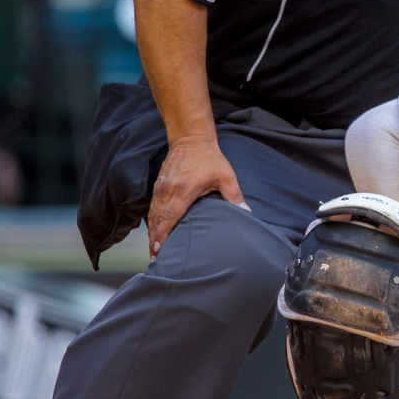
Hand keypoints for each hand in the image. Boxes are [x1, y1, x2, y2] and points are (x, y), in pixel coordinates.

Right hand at [146, 135, 247, 256]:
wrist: (191, 139)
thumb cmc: (210, 159)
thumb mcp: (226, 176)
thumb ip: (234, 196)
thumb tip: (247, 214)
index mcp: (184, 190)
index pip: (171, 216)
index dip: (164, 234)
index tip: (160, 250)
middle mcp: (169, 190)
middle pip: (158, 220)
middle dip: (155, 241)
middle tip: (154, 260)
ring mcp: (161, 188)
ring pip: (152, 215)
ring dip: (151, 234)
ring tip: (152, 251)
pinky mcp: (158, 186)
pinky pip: (152, 208)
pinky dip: (151, 222)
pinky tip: (152, 233)